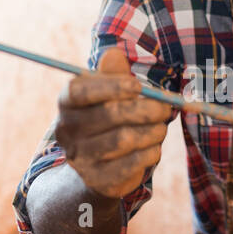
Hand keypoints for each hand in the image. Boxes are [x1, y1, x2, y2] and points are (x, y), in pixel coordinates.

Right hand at [54, 48, 171, 197]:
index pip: (82, 91)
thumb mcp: (109, 92)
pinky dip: (149, 153)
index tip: (138, 86)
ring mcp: (80, 157)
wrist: (98, 166)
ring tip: (161, 128)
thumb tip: (114, 54)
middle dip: (144, 109)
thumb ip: (113, 74)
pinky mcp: (97, 179)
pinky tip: (153, 148)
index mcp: (67, 102)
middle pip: (109, 115)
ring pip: (123, 140)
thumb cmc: (108, 118)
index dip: (111, 86)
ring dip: (151, 132)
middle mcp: (67, 130)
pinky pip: (131, 163)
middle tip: (165, 108)